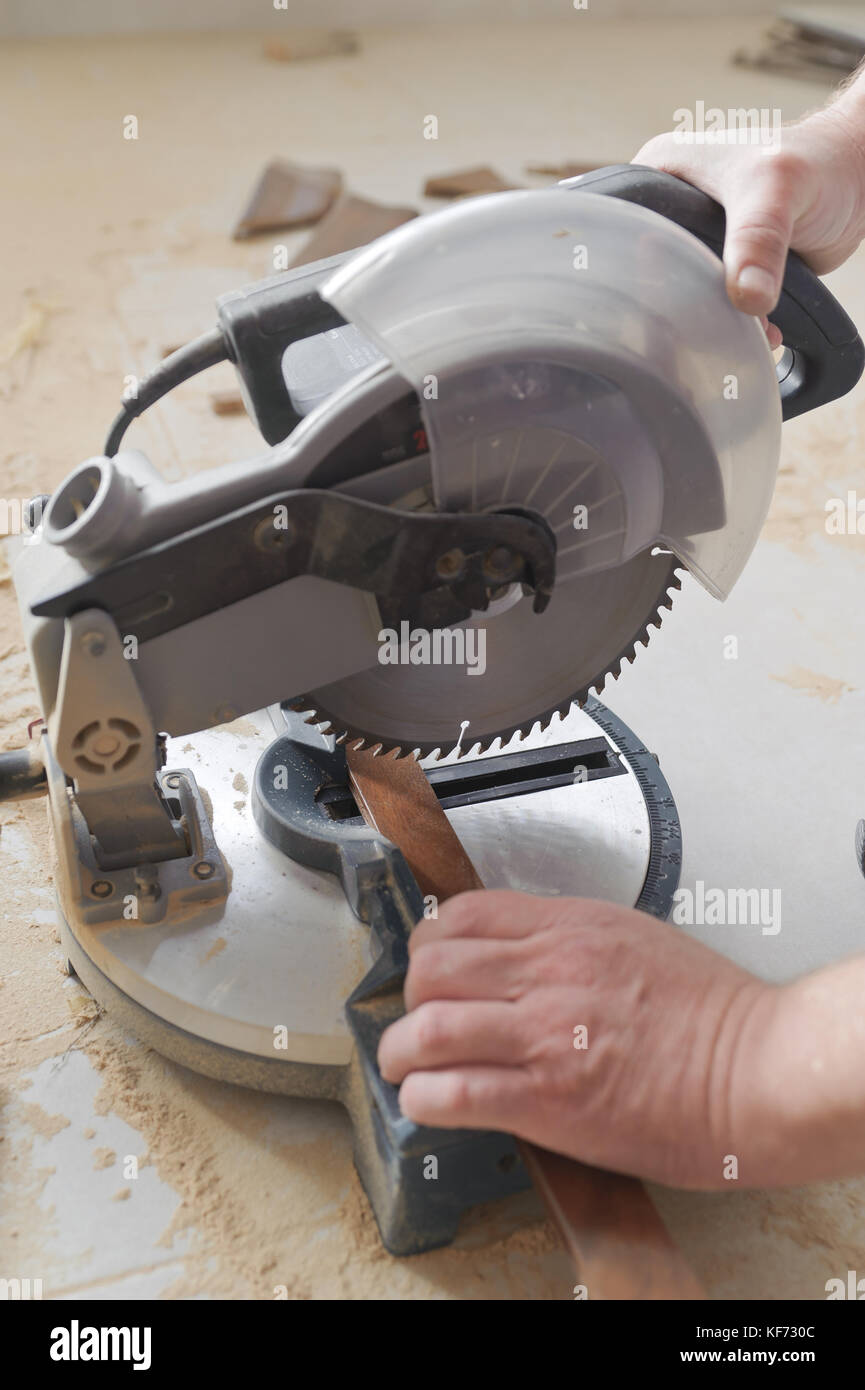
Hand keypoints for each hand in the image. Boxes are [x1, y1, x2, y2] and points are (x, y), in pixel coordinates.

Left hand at [379, 891, 776, 1188]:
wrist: (756, 1069)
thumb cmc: (710, 1013)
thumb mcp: (634, 937)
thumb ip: (567, 939)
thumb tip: (514, 952)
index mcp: (568, 928)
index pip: (460, 914)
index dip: (428, 944)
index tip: (431, 971)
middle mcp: (547, 972)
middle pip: (431, 968)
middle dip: (409, 998)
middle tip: (419, 1021)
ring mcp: (545, 1036)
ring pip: (428, 1028)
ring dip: (401, 1053)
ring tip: (406, 1068)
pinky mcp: (550, 1100)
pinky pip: (454, 1093)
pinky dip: (423, 1099)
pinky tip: (427, 1104)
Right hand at [635, 110, 864, 345]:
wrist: (859, 177)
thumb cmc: (817, 160)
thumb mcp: (777, 188)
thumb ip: (758, 240)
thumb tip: (746, 300)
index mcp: (658, 175)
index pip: (622, 233)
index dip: (628, 271)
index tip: (650, 307)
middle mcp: (671, 211)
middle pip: (649, 275)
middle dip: (676, 309)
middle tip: (701, 333)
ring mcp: (698, 245)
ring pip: (684, 298)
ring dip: (712, 326)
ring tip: (740, 338)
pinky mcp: (725, 271)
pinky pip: (716, 309)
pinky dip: (736, 329)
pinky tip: (758, 337)